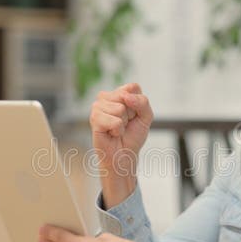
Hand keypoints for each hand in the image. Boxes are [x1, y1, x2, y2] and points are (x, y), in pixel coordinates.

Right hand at [89, 83, 152, 206]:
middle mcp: (105, 97)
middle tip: (125, 124)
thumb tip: (126, 97)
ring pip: (120, 108)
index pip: (133, 87)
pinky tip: (111, 134)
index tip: (134, 116)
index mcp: (118, 93)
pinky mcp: (94, 118)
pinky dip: (117, 130)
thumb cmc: (132, 135)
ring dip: (123, 123)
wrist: (124, 155)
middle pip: (126, 96)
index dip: (138, 104)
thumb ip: (142, 102)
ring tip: (117, 129)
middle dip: (131, 113)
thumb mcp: (146, 116)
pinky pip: (114, 121)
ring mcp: (97, 107)